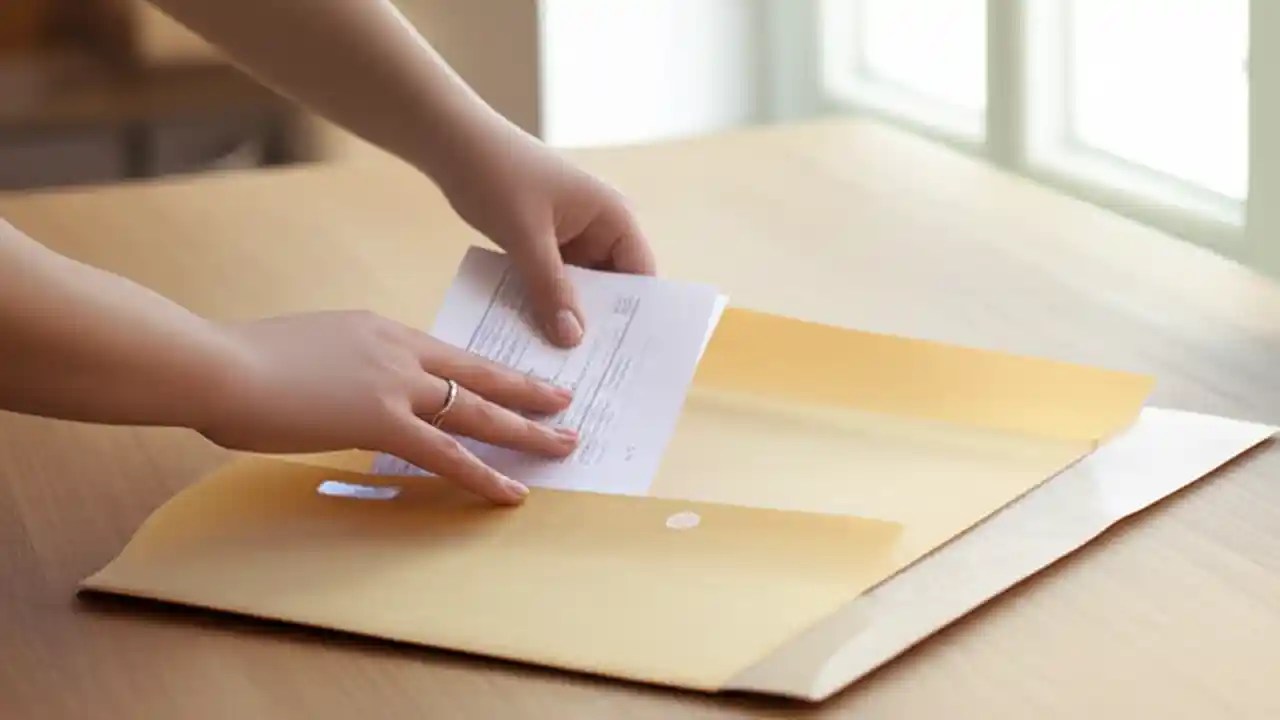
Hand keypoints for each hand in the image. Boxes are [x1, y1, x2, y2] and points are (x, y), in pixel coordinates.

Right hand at [201, 311, 576, 503]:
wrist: (217, 364)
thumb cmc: (242, 362)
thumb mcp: (305, 351)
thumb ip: (339, 367)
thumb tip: (346, 391)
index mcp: (379, 330)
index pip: (446, 354)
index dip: (484, 370)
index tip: (511, 379)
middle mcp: (398, 350)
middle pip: (479, 374)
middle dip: (527, 391)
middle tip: (566, 402)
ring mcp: (394, 383)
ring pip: (477, 411)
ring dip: (525, 432)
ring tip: (564, 446)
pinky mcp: (381, 420)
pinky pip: (447, 454)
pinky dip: (483, 476)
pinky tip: (511, 493)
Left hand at [440, 125, 656, 346]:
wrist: (450, 140)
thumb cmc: (496, 175)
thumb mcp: (526, 238)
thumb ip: (551, 289)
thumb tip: (573, 340)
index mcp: (612, 217)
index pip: (641, 277)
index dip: (638, 318)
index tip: (628, 361)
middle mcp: (599, 227)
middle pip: (611, 288)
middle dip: (599, 325)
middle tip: (591, 374)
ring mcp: (570, 235)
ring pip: (578, 289)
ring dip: (566, 318)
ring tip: (561, 365)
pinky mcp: (543, 242)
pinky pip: (551, 281)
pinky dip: (543, 303)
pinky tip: (531, 336)